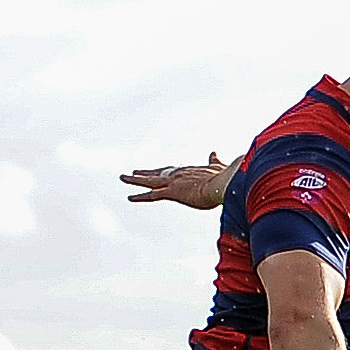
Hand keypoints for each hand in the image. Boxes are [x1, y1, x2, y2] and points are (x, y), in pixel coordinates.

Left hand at [122, 154, 237, 209]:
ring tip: (123, 177)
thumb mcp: (219, 168)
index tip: (158, 171)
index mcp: (189, 170)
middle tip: (133, 172)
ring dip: (135, 179)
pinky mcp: (172, 192)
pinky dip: (140, 196)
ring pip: (149, 180)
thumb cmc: (225, 179)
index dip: (163, 171)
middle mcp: (179, 174)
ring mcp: (174, 182)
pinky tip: (130, 197)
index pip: (172, 170)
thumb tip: (214, 152)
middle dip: (145, 173)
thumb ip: (215, 161)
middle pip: (158, 173)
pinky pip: (151, 195)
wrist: (224, 184)